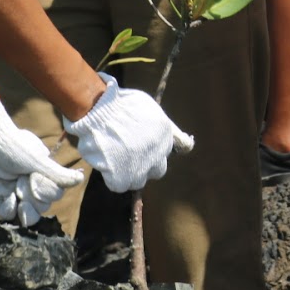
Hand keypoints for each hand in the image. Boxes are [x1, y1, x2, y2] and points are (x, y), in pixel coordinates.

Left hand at [0, 94, 84, 225]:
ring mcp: (18, 192)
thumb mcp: (38, 160)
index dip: (46, 190)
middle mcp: (34, 185)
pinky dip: (8, 207)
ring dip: (23, 206)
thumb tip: (81, 178)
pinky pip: (10, 214)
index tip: (33, 175)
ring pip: (29, 214)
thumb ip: (58, 173)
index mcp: (45, 174)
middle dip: (33, 196)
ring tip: (14, 191)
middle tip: (21, 180)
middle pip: (44, 206)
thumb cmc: (14, 146)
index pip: (56, 194)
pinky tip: (6, 195)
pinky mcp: (2, 197)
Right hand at [63, 73, 193, 192]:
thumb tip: (188, 145)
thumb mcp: (153, 109)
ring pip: (137, 180)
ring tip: (113, 157)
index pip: (163, 154)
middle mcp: (157, 154)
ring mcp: (140, 168)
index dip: (150, 150)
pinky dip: (111, 178)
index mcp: (166, 137)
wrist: (100, 109)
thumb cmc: (122, 104)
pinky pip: (118, 185)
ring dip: (127, 173)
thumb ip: (170, 129)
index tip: (137, 144)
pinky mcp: (122, 177)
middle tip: (127, 154)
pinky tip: (105, 162)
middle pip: (156, 171)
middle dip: (144, 165)